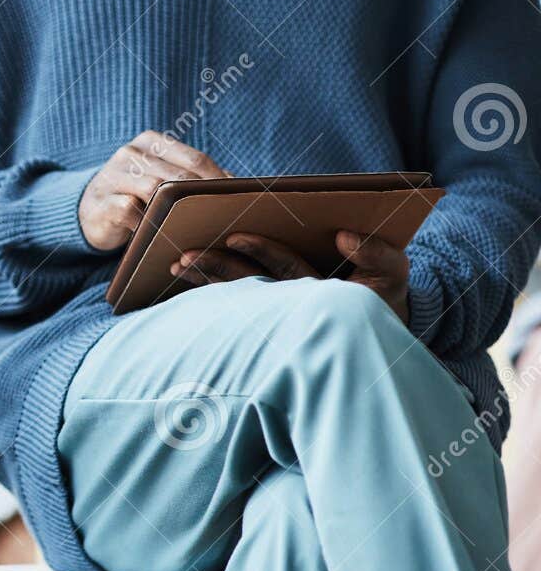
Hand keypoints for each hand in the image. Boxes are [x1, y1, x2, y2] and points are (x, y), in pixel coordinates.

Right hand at [78, 131, 230, 250]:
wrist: (89, 211)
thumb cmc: (135, 194)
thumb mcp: (159, 178)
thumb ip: (190, 176)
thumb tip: (236, 186)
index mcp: (150, 142)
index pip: (194, 159)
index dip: (218, 180)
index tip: (238, 200)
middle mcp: (130, 154)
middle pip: (177, 176)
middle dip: (202, 197)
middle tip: (224, 218)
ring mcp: (113, 177)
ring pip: (154, 190)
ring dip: (177, 211)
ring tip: (198, 227)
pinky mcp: (102, 203)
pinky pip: (130, 212)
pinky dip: (149, 224)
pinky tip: (163, 236)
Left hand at [173, 230, 409, 321]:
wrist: (372, 335)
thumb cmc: (380, 298)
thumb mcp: (392, 276)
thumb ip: (378, 254)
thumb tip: (344, 235)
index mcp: (319, 295)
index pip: (287, 269)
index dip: (263, 252)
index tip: (237, 235)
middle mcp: (291, 308)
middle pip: (249, 285)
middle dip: (217, 269)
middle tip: (185, 255)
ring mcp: (275, 315)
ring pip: (234, 297)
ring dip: (204, 281)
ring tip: (177, 264)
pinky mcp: (262, 317)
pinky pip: (229, 305)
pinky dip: (204, 292)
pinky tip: (181, 277)